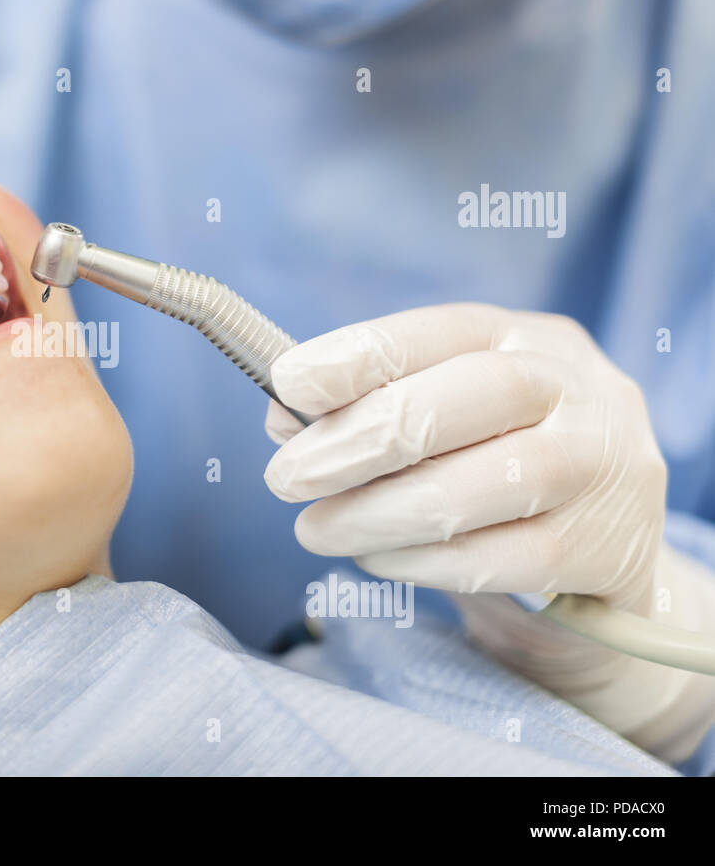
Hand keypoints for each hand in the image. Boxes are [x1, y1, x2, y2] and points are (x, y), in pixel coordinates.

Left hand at [261, 302, 664, 614]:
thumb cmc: (500, 459)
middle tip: (285, 478)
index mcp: (526, 337)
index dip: (356, 356)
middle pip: (459, 401)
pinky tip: (374, 560)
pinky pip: (501, 560)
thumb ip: (367, 407)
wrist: (610, 544)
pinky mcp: (607, 546)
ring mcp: (601, 467)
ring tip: (315, 531)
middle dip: (355, 440)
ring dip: (376, 514)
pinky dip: (421, 563)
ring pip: (477, 488)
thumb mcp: (447, 413)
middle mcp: (575, 388)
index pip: (436, 331)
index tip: (287, 383)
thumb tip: (284, 417)